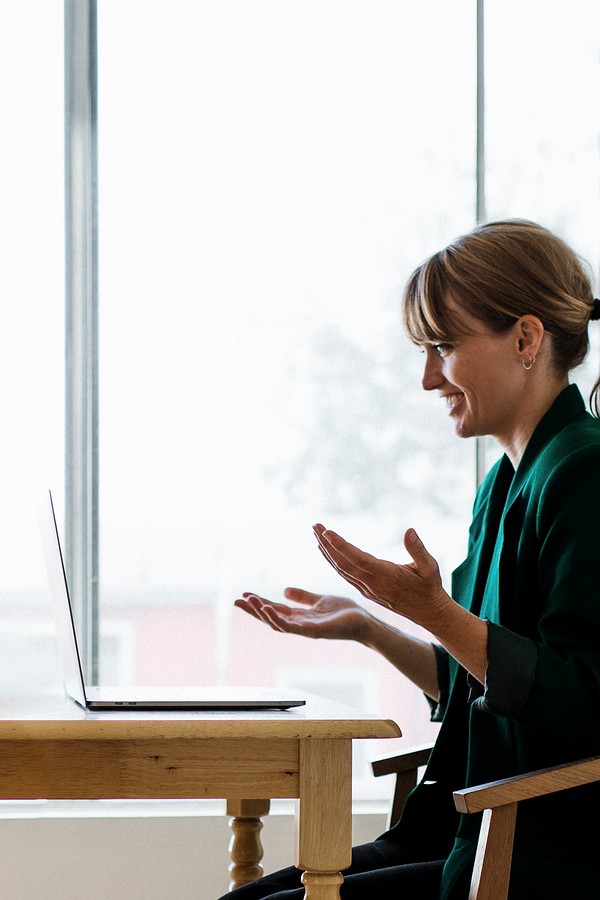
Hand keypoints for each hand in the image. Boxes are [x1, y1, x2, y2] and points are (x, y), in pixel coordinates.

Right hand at [234, 587, 371, 640]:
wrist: (364, 621)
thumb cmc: (345, 613)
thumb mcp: (319, 600)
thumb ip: (303, 597)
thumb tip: (284, 591)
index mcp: (300, 617)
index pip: (275, 609)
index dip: (259, 603)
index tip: (244, 595)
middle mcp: (300, 625)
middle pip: (270, 618)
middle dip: (253, 610)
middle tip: (236, 600)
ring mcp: (305, 629)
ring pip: (277, 623)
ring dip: (262, 613)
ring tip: (250, 601)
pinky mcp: (314, 631)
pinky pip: (292, 626)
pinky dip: (278, 618)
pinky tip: (268, 609)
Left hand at [312, 523, 447, 629]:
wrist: (429, 613)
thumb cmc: (430, 588)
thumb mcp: (430, 568)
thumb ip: (418, 550)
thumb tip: (409, 530)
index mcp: (386, 576)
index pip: (357, 559)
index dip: (341, 546)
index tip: (327, 532)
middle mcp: (372, 584)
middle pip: (343, 563)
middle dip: (326, 544)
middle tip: (314, 526)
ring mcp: (367, 589)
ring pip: (342, 569)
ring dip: (327, 551)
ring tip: (316, 534)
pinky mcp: (367, 591)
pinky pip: (346, 574)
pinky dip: (334, 561)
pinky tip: (327, 550)